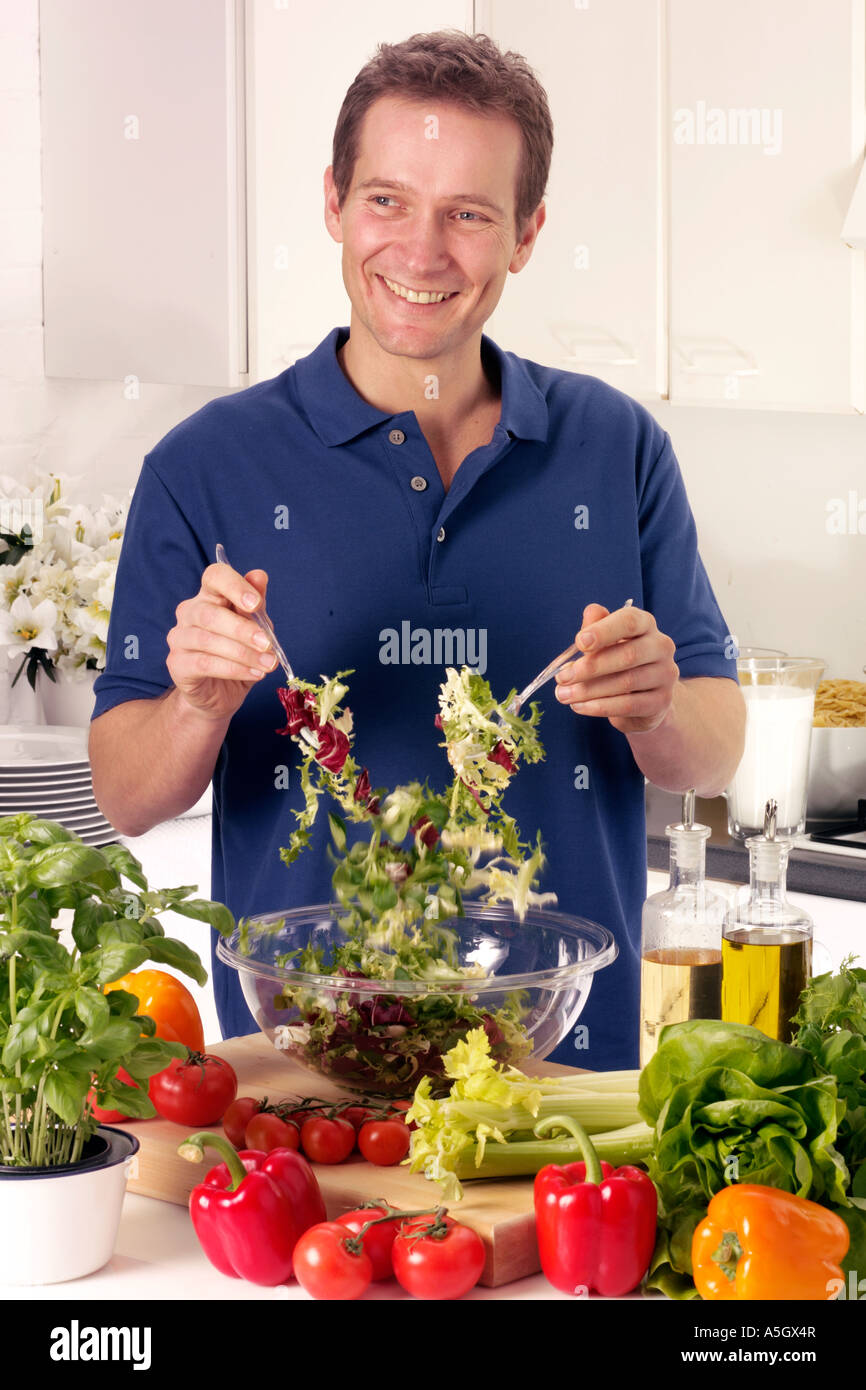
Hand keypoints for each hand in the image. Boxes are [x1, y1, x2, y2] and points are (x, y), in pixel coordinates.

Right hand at [165, 562, 277, 720]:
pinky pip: (204, 663)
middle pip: (210, 613)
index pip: (215, 576)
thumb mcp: (256, 630)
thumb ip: (257, 606)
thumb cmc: (239, 655)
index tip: (255, 604)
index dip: (234, 586)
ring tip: (267, 664)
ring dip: (243, 653)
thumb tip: (259, 575)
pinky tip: (254, 674)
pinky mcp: (176, 663)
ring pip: (208, 640)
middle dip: (243, 629)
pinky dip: (233, 669)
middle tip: (267, 644)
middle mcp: (189, 612)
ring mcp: (179, 637)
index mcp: (210, 596)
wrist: (220, 694)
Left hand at [554, 603, 678, 733]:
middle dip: (591, 667)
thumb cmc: (618, 662)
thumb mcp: (604, 642)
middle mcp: (661, 646)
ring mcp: (665, 674)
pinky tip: (579, 707)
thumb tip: (590, 612)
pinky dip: (600, 707)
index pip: (629, 621)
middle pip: (628, 655)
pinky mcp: (662, 701)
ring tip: (563, 695)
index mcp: (646, 625)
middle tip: (562, 678)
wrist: (643, 697)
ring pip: (626, 682)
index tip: (579, 642)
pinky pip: (628, 705)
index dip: (604, 631)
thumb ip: (595, 627)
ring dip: (590, 690)